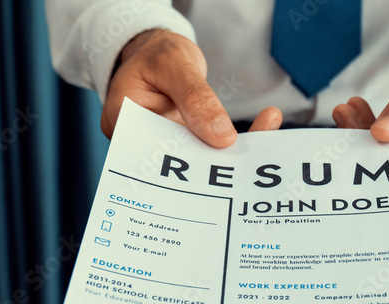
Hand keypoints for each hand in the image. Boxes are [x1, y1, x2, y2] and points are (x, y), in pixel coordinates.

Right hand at [102, 30, 281, 146]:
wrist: (162, 55)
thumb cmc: (158, 54)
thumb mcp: (174, 64)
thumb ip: (195, 98)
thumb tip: (222, 137)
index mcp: (122, 124)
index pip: (151, 153)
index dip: (184, 163)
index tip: (219, 158)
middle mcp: (141, 144)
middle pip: (176, 164)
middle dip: (213, 165)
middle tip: (249, 163)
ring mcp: (163, 149)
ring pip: (198, 161)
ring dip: (231, 155)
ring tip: (264, 139)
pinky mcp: (184, 148)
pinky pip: (210, 151)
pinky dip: (237, 142)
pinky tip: (266, 123)